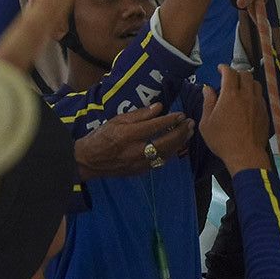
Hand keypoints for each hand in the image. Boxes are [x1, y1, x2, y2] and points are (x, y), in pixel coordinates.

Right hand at [74, 104, 193, 178]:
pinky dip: (170, 152)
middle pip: (165, 142)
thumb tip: (159, 107)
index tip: (181, 115)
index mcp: (127, 135)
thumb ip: (139, 114)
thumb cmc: (102, 136)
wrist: (89, 160)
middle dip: (180, 132)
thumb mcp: (117, 120)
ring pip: (166, 154)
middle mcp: (135, 151)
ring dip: (179, 143)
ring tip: (188, 133)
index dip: (170, 120)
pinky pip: (160, 162)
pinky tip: (176, 145)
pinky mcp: (140, 171)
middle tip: (190, 123)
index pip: (154, 126)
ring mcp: (138, 163)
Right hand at [199, 66, 269, 173]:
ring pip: (256, 84)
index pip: (229, 73)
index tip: (220, 69)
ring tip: (241, 88)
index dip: (224, 68)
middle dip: (237, 73)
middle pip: (245, 74)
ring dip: (248, 82)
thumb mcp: (207, 123)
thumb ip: (208, 102)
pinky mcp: (265, 112)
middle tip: (230, 78)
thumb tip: (207, 89)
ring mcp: (258, 103)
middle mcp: (246, 95)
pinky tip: (249, 101)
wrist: (246, 155)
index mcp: (230, 95)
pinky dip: (254, 94)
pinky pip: (261, 96)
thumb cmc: (223, 141)